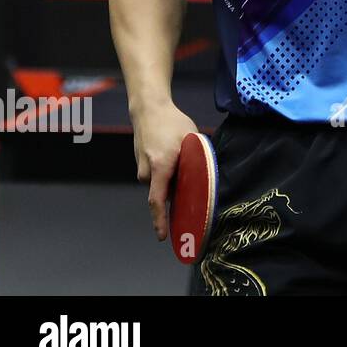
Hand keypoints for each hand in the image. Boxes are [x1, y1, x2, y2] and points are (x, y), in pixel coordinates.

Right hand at [130, 101, 197, 241]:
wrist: (148, 110)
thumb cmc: (172, 123)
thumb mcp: (191, 138)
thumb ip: (197, 160)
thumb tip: (205, 178)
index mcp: (160, 166)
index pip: (157, 200)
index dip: (160, 220)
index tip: (162, 236)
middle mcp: (147, 172)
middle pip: (164, 194)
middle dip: (179, 196)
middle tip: (194, 189)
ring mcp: (141, 170)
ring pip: (161, 186)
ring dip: (174, 183)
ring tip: (185, 165)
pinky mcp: (141, 167)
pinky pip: (157, 179)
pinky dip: (167, 177)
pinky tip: (176, 163)